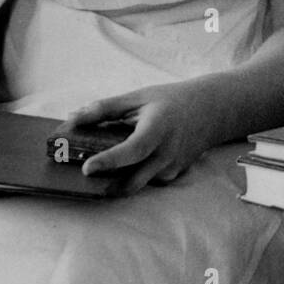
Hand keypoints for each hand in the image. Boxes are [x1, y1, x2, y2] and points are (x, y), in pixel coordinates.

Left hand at [61, 79, 211, 194]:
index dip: (110, 161)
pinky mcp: (173, 176)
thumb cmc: (171, 101)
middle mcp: (167, 153)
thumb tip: (72, 119)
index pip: (133, 150)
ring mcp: (172, 168)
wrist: (211, 111)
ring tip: (101, 165)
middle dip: (104, 185)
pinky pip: (145, 181)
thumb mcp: (138, 97)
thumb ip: (104, 109)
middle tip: (81, 180)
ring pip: (136, 184)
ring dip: (116, 180)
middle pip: (132, 180)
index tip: (87, 169)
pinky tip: (127, 161)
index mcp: (158, 128)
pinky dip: (131, 176)